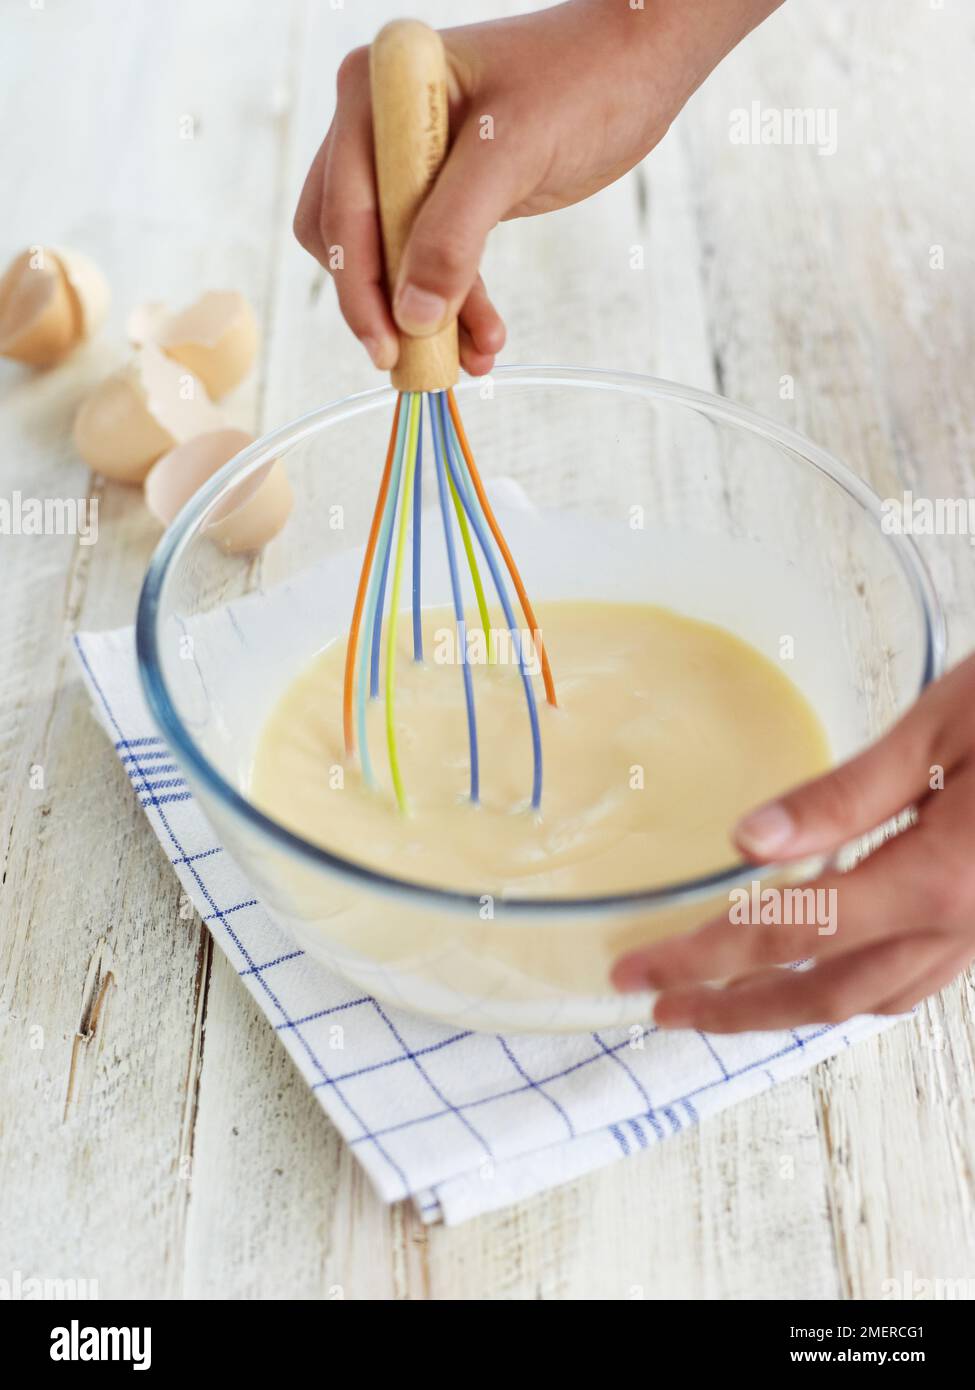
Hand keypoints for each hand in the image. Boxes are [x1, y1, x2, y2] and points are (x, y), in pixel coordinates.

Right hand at [294, 0, 781, 373]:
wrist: (641, 63)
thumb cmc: (583, 80)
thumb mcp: (514, 155)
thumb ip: (454, 234)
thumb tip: (412, 317)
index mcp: (378, 92)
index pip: (341, 206)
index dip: (359, 284)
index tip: (387, 346)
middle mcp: (380, 122)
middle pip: (349, 238)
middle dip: (386, 304)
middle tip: (421, 360)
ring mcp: (411, 158)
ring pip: (391, 259)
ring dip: (427, 314)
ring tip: (475, 355)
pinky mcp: (446, 192)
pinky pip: (430, 261)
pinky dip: (454, 303)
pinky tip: (485, 338)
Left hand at [612, 653, 974, 1031]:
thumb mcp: (938, 728)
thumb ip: (842, 795)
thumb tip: (746, 844)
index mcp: (938, 878)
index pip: (786, 932)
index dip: (699, 957)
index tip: (634, 967)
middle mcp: (962, 926)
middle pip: (820, 994)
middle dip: (729, 1007)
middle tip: (657, 1008)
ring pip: (868, 1000)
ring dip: (785, 1009)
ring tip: (719, 1002)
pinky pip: (911, 980)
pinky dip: (847, 989)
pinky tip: (818, 972)